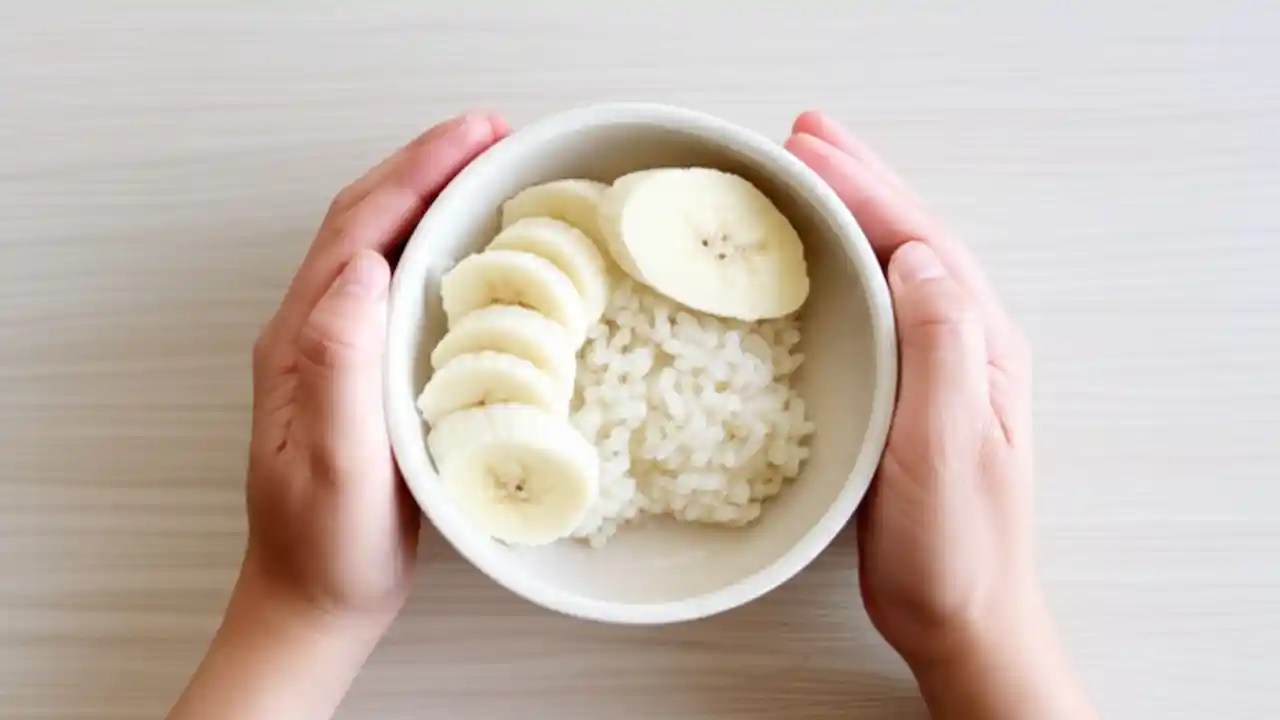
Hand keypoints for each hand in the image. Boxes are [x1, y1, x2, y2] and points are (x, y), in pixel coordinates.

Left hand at [169, 112, 508, 719]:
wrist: (315, 601)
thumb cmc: (327, 546)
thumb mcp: (334, 460)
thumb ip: (340, 362)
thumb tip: (367, 269)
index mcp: (303, 341)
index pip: (358, 229)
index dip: (416, 172)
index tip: (476, 138)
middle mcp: (314, 334)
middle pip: (366, 221)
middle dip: (427, 166)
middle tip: (494, 136)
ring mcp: (338, 352)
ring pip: (382, 247)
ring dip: (431, 198)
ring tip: (490, 172)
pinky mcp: (366, 375)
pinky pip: (401, 288)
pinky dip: (439, 248)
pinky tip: (474, 251)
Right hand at [787, 112, 1092, 718]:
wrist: (960, 615)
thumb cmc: (952, 545)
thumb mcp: (948, 446)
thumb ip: (941, 347)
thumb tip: (914, 257)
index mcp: (978, 345)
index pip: (918, 241)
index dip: (863, 188)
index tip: (806, 150)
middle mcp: (963, 343)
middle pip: (909, 238)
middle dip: (857, 180)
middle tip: (802, 134)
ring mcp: (936, 368)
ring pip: (890, 266)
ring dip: (849, 212)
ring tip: (804, 173)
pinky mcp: (905, 394)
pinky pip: (873, 306)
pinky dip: (840, 265)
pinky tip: (813, 260)